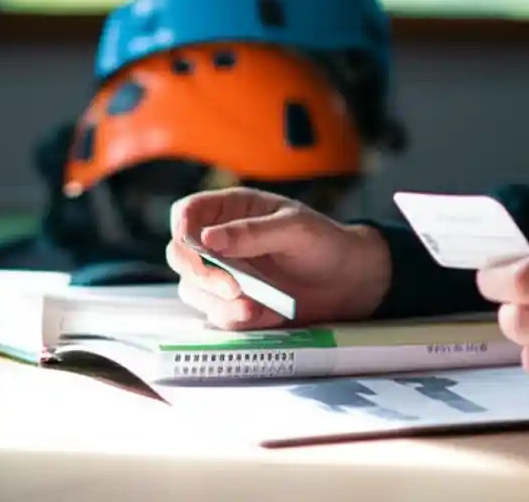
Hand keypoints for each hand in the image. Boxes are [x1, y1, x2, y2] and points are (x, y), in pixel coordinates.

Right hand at [167, 188, 391, 329]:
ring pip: (193, 289)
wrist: (349, 282)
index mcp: (232, 210)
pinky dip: (235, 319)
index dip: (183, 229)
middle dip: (200, 273)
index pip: (187, 213)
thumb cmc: (325, 243)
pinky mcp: (234, 303)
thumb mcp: (295, 229)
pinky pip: (217, 314)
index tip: (198, 247)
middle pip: (179, 254)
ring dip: (218, 302)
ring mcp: (225, 274)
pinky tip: (264, 316)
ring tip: (254, 309)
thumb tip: (208, 238)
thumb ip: (252, 232)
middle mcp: (221, 241)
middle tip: (232, 287)